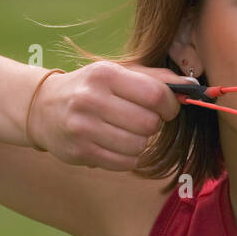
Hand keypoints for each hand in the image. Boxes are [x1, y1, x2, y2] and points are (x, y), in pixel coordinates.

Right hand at [27, 61, 197, 169]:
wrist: (43, 108)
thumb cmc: (90, 88)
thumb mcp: (118, 73)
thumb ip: (156, 78)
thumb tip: (193, 86)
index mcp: (105, 74)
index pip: (156, 95)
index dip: (171, 106)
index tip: (168, 109)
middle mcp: (91, 99)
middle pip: (149, 124)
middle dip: (154, 125)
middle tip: (142, 120)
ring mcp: (83, 128)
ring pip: (139, 146)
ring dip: (141, 142)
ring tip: (126, 132)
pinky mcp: (79, 151)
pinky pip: (125, 162)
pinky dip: (128, 157)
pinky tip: (116, 144)